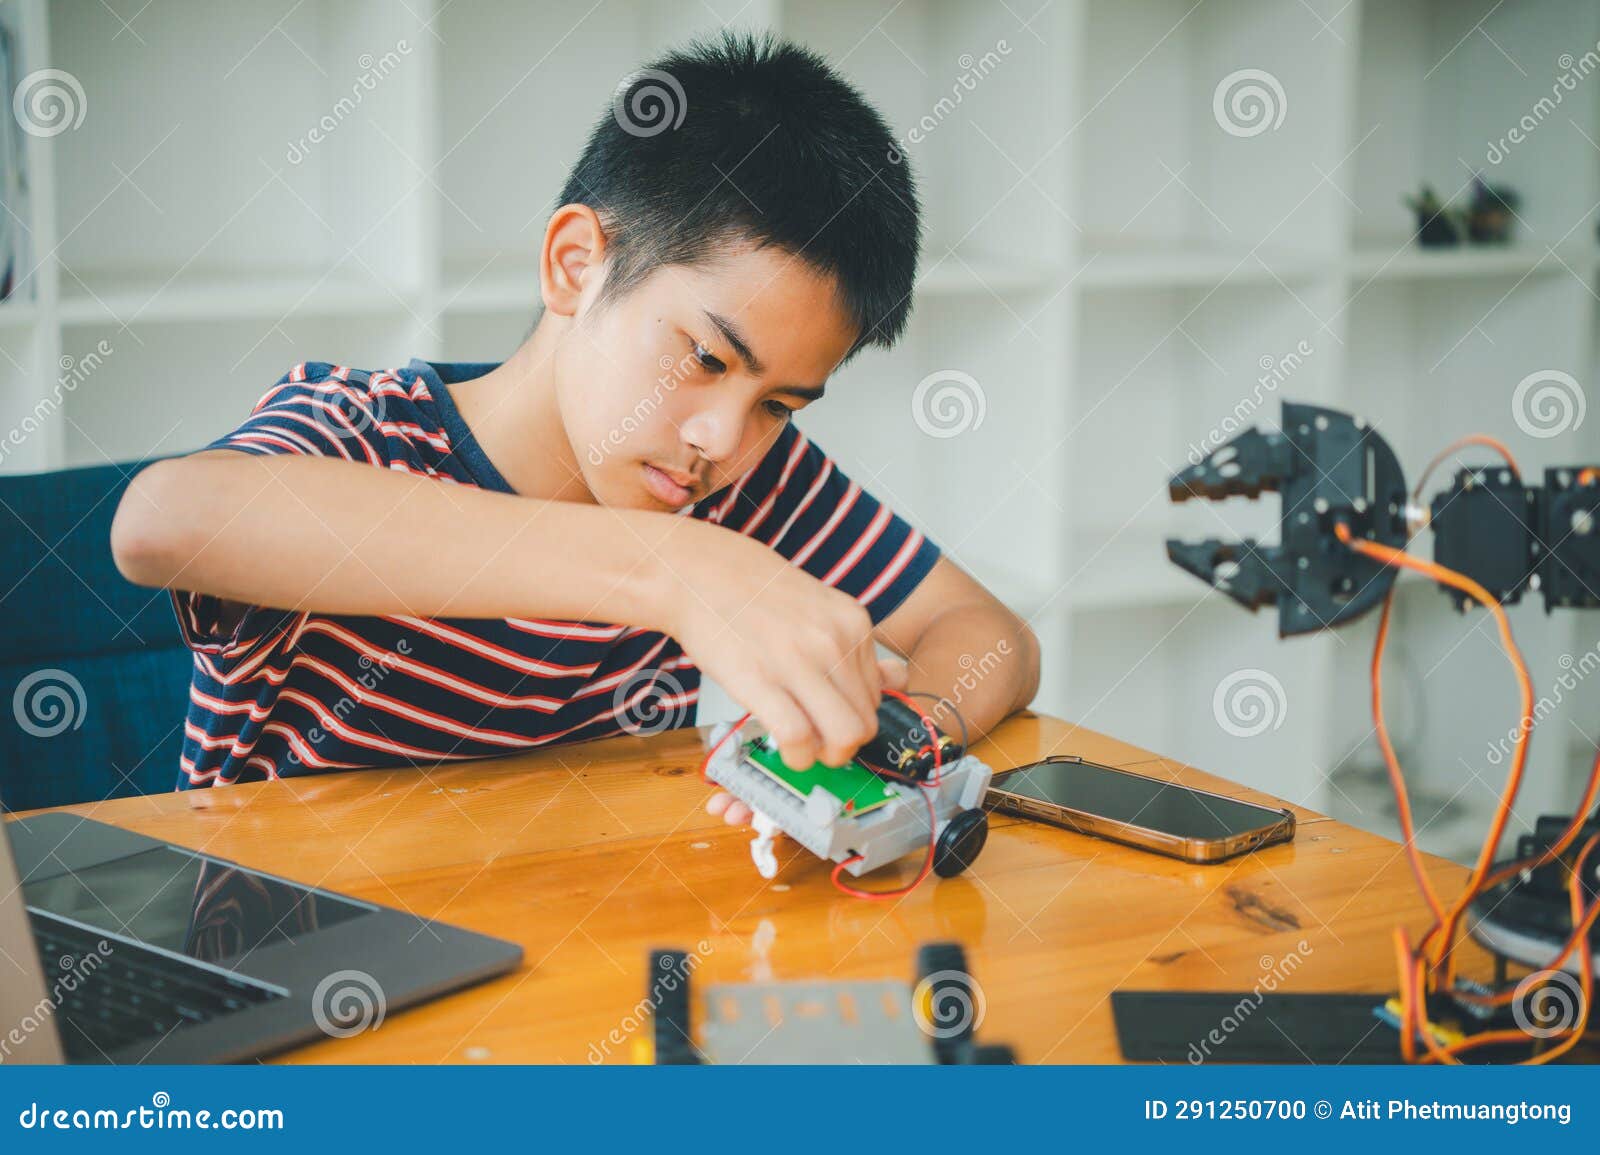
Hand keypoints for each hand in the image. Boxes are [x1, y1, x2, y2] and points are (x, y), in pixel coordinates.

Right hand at [656, 519, 901, 773]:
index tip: (829, 724)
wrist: (698, 572)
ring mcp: (799, 658)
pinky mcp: (761, 677)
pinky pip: (799, 737)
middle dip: (843, 746)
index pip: (877, 697)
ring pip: (843, 737)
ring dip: (822, 756)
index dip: (852, 720)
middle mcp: (835, 639)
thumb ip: (855, 646)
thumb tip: (898, 676)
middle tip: (816, 742)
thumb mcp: (820, 607)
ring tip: (800, 747)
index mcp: (853, 622)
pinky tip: (783, 747)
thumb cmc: (754, 594)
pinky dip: (796, 756)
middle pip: (866, 723)